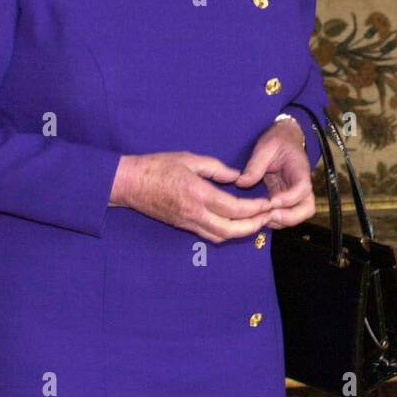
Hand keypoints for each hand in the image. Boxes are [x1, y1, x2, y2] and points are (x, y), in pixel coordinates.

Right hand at [110, 152, 277, 242]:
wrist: (129, 183)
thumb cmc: (158, 166)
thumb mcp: (190, 159)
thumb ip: (216, 168)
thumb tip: (237, 176)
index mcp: (198, 194)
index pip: (233, 209)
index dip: (254, 209)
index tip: (267, 204)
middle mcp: (194, 213)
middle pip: (230, 230)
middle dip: (253, 226)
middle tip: (267, 217)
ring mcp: (188, 222)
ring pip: (220, 236)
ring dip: (240, 232)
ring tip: (256, 222)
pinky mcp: (182, 225)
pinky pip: (209, 235)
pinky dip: (226, 232)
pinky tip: (235, 223)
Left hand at [233, 118, 316, 228]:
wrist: (284, 138)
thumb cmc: (277, 140)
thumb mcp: (265, 147)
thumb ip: (255, 165)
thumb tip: (241, 183)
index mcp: (300, 170)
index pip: (303, 189)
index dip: (289, 199)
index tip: (272, 201)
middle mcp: (301, 185)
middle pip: (307, 208)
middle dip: (290, 217)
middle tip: (269, 216)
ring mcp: (295, 194)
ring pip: (298, 215)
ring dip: (282, 221)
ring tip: (261, 218)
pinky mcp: (285, 198)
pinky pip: (286, 214)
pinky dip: (276, 219)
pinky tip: (260, 217)